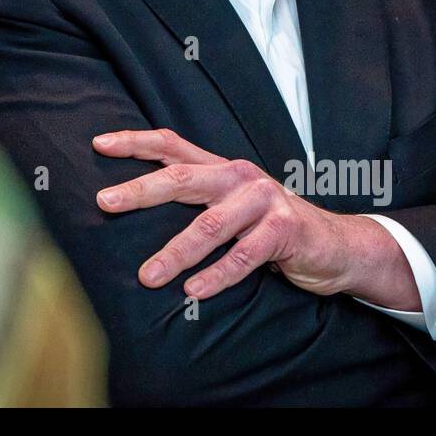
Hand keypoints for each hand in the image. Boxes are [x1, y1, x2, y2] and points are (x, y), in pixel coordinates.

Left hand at [92, 129, 418, 305]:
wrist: (337, 246)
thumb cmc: (272, 227)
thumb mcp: (233, 205)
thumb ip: (197, 200)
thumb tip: (136, 205)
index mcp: (221, 168)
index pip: (171, 145)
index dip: (135, 142)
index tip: (98, 144)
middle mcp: (239, 177)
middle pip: (182, 177)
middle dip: (140, 190)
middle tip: (104, 202)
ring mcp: (264, 200)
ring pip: (210, 225)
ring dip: (175, 252)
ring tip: (148, 276)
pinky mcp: (284, 230)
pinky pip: (244, 255)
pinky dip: (217, 275)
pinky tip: (194, 292)